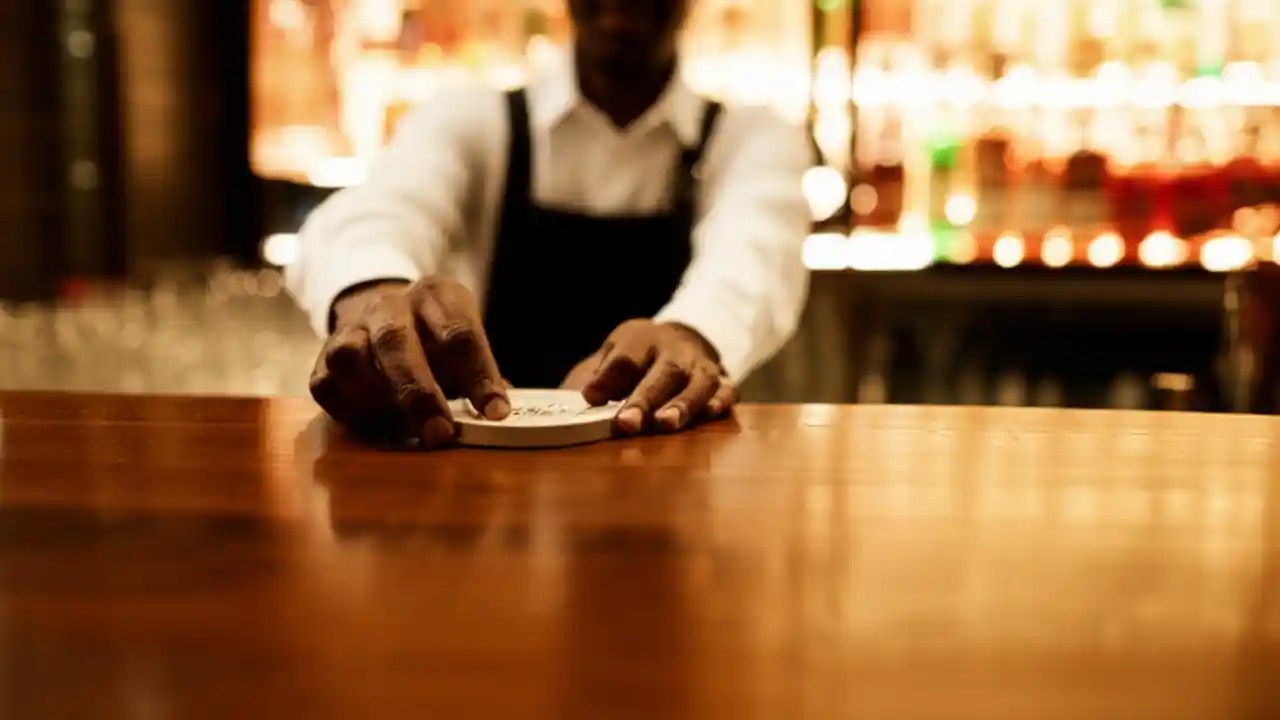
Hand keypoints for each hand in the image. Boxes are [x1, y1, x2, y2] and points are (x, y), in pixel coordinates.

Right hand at [309, 277, 509, 447]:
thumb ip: (481, 378)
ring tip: (404, 427)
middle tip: (441, 433)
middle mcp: (389, 306)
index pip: (459, 331)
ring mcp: (351, 329)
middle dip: (418, 392)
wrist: (383, 317)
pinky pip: (327, 386)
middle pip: (395, 340)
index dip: (479, 374)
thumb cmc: (437, 342)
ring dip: (377, 398)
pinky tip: (378, 423)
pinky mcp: (323, 359)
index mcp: (437, 296)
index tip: (496, 412)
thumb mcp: (465, 346)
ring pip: (349, 356)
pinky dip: (351, 410)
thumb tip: (498, 417)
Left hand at [564, 320, 738, 434]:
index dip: (609, 378)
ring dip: (683, 404)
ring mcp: (703, 365)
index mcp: (642, 339)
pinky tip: (712, 412)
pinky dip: (721, 400)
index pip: (626, 357)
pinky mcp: (724, 382)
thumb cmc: (639, 357)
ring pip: (699, 382)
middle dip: (646, 398)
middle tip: (628, 423)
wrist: (681, 342)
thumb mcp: (614, 355)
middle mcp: (677, 349)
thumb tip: (590, 396)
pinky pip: (727, 390)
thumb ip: (601, 377)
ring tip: (666, 424)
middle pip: (665, 371)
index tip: (592, 399)